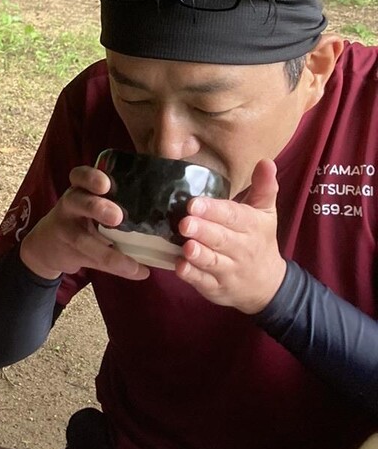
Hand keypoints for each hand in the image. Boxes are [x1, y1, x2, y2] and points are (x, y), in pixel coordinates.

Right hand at [18, 164, 149, 280]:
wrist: (47, 246)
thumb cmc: (81, 220)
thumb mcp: (91, 205)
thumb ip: (122, 205)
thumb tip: (169, 213)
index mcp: (80, 190)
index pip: (79, 176)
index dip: (90, 178)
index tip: (106, 184)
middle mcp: (70, 207)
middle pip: (77, 201)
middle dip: (97, 208)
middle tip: (117, 217)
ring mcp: (67, 231)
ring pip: (82, 240)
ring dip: (108, 253)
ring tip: (132, 263)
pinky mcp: (69, 253)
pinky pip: (93, 261)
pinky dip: (117, 267)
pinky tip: (137, 271)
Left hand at [175, 158, 285, 312]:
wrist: (268, 284)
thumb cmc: (259, 239)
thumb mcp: (265, 212)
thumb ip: (263, 187)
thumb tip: (266, 161)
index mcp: (251, 226)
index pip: (233, 216)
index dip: (214, 210)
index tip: (194, 203)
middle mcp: (241, 249)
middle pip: (221, 239)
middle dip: (203, 231)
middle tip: (185, 223)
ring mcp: (228, 270)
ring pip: (212, 262)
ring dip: (198, 255)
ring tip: (186, 246)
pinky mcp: (216, 288)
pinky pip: (204, 282)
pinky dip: (192, 276)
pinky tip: (179, 267)